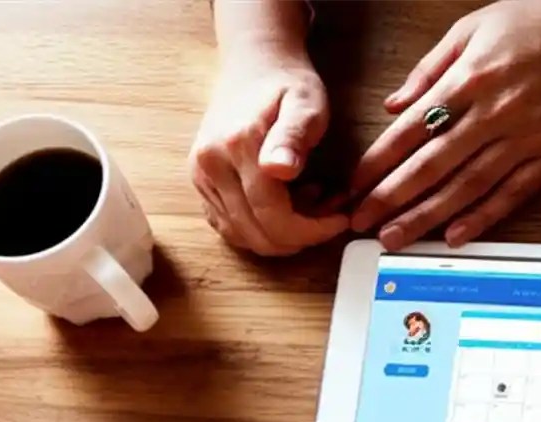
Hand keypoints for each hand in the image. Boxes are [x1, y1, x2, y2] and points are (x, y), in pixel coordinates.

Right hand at [190, 55, 346, 255]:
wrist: (253, 65)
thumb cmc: (287, 84)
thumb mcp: (305, 103)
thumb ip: (293, 136)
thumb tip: (281, 170)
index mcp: (237, 146)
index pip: (272, 215)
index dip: (310, 231)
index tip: (340, 221)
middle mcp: (210, 165)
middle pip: (256, 233)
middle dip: (300, 237)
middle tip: (330, 215)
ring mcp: (201, 177)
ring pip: (243, 236)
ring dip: (282, 237)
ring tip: (312, 207)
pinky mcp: (201, 185)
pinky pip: (231, 227)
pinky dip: (262, 230)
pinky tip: (287, 207)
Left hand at [349, 0, 540, 249]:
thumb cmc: (538, 18)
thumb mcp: (471, 28)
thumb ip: (429, 69)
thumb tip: (394, 106)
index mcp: (469, 79)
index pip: (410, 131)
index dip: (378, 163)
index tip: (355, 186)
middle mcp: (494, 112)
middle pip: (432, 165)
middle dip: (391, 198)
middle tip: (363, 223)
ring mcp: (526, 137)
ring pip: (467, 186)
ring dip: (427, 216)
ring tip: (398, 237)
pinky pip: (513, 193)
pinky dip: (483, 217)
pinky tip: (456, 235)